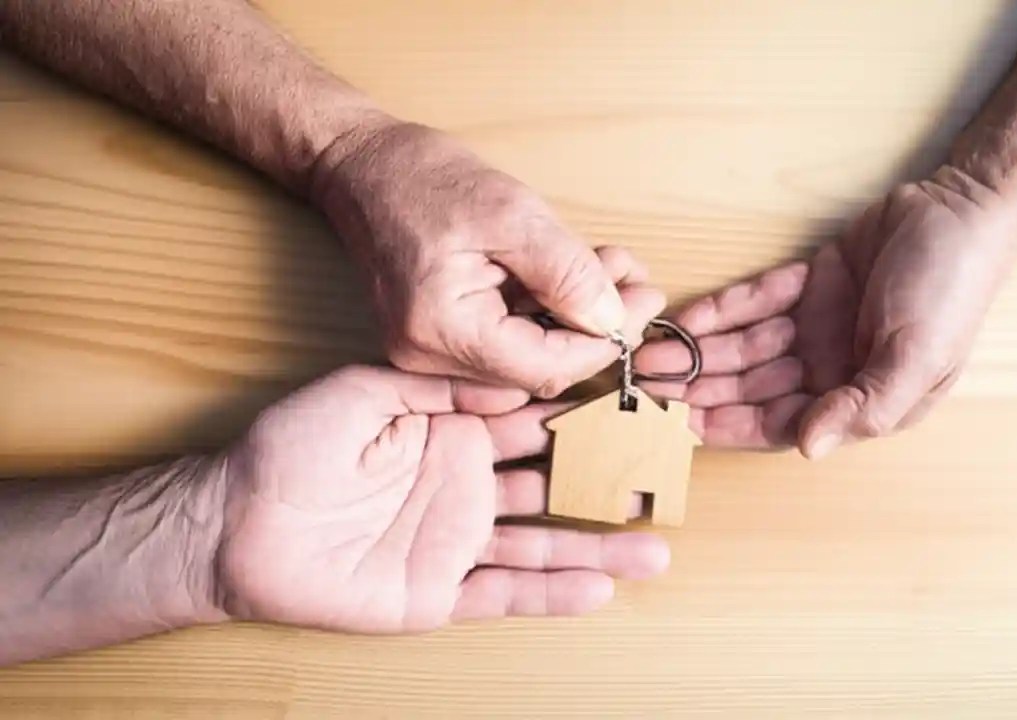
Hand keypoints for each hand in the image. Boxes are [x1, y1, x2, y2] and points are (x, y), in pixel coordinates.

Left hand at [216, 365, 668, 631]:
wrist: (234, 523)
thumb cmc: (291, 448)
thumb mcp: (366, 391)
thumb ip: (440, 387)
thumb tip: (512, 381)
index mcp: (453, 433)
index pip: (535, 422)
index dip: (587, 414)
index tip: (637, 404)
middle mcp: (466, 486)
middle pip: (554, 485)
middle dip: (610, 482)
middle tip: (668, 476)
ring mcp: (456, 541)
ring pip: (543, 545)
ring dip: (598, 548)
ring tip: (655, 549)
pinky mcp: (438, 592)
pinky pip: (504, 594)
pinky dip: (552, 594)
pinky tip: (598, 589)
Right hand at [311, 120, 663, 396]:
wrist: (361, 166)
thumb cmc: (423, 178)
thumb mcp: (512, 213)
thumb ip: (566, 272)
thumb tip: (614, 318)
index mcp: (441, 328)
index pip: (546, 365)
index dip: (607, 340)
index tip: (647, 303)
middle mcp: (426, 355)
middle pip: (539, 369)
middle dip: (596, 328)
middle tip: (636, 282)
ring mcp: (427, 351)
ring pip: (527, 357)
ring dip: (576, 317)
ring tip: (610, 267)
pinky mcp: (436, 338)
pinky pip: (506, 341)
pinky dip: (546, 313)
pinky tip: (573, 275)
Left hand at [636, 168, 1016, 456]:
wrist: (964, 210)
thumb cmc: (952, 291)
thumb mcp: (916, 355)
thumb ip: (864, 404)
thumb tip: (809, 448)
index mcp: (860, 398)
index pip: (780, 424)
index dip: (727, 427)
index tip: (676, 427)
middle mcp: (832, 368)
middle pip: (751, 388)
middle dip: (699, 390)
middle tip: (644, 389)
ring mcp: (817, 326)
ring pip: (745, 348)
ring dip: (699, 353)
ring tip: (648, 355)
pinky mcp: (808, 285)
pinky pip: (755, 303)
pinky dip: (721, 311)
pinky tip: (684, 320)